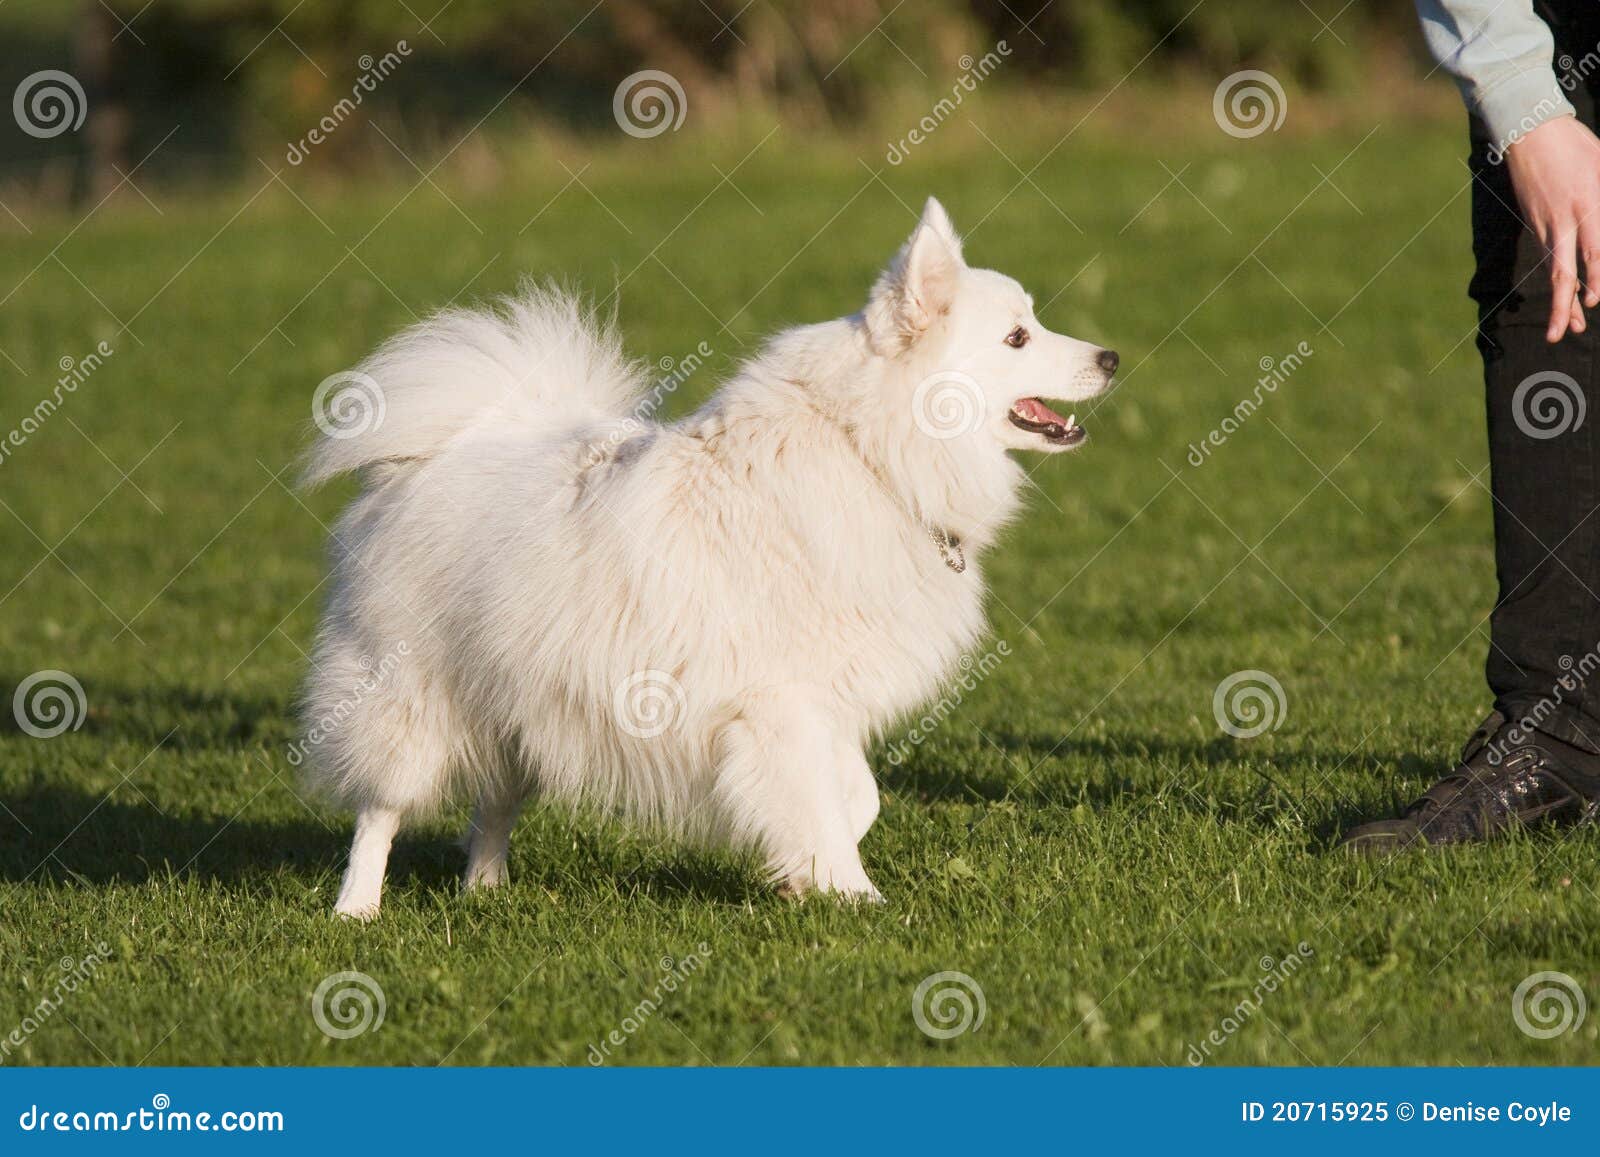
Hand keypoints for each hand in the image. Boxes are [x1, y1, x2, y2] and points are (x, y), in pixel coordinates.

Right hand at [1503, 115, 1599, 341]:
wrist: (1531, 131)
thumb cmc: (1578, 144)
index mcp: (1589, 206)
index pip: (1594, 254)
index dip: (1595, 281)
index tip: (1593, 303)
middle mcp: (1566, 221)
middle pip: (1563, 273)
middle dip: (1563, 307)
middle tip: (1561, 336)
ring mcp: (1547, 224)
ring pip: (1553, 271)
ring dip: (1560, 302)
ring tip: (1564, 330)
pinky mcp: (1536, 222)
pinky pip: (1548, 257)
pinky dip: (1556, 279)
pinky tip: (1563, 292)